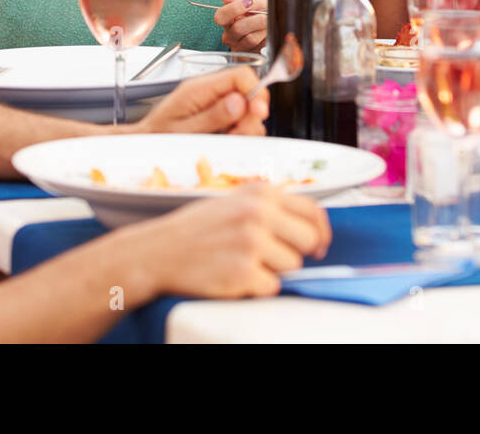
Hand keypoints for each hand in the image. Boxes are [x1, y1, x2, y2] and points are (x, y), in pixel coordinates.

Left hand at [136, 66, 267, 135]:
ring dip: (245, 127)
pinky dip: (238, 132)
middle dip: (251, 116)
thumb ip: (213, 116)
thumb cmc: (157, 137)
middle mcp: (209, 91)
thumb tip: (239, 101)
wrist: (144, 142)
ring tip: (226, 139)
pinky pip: (237, 119)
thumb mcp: (184, 131)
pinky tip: (224, 140)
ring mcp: (213, 102)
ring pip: (246, 108)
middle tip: (237, 134)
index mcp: (200, 88)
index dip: (256, 92)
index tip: (259, 113)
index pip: (240, 75)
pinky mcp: (215, 114)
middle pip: (248, 92)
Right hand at [139, 185, 331, 297]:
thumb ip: (270, 208)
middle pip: (309, 240)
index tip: (320, 245)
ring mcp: (252, 242)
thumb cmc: (195, 229)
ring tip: (242, 262)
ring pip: (292, 266)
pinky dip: (256, 287)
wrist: (157, 251)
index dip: (321, 231)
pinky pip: (271, 287)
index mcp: (260, 193)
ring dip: (273, 270)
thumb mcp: (234, 202)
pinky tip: (233, 275)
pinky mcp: (244, 272)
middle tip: (273, 257)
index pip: (312, 210)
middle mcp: (259, 213)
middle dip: (296, 252)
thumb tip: (309, 227)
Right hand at [214, 0, 267, 51]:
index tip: (249, 2)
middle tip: (265, 15)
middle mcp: (229, 35)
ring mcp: (238, 47)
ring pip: (250, 39)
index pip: (220, 17)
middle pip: (237, 28)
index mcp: (227, 20)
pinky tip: (267, 33)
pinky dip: (266, 38)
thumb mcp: (257, 1)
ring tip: (268, 23)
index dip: (234, 9)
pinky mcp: (249, 56)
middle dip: (255, 20)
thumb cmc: (262, 13)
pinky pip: (259, 48)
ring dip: (263, 29)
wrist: (273, 27)